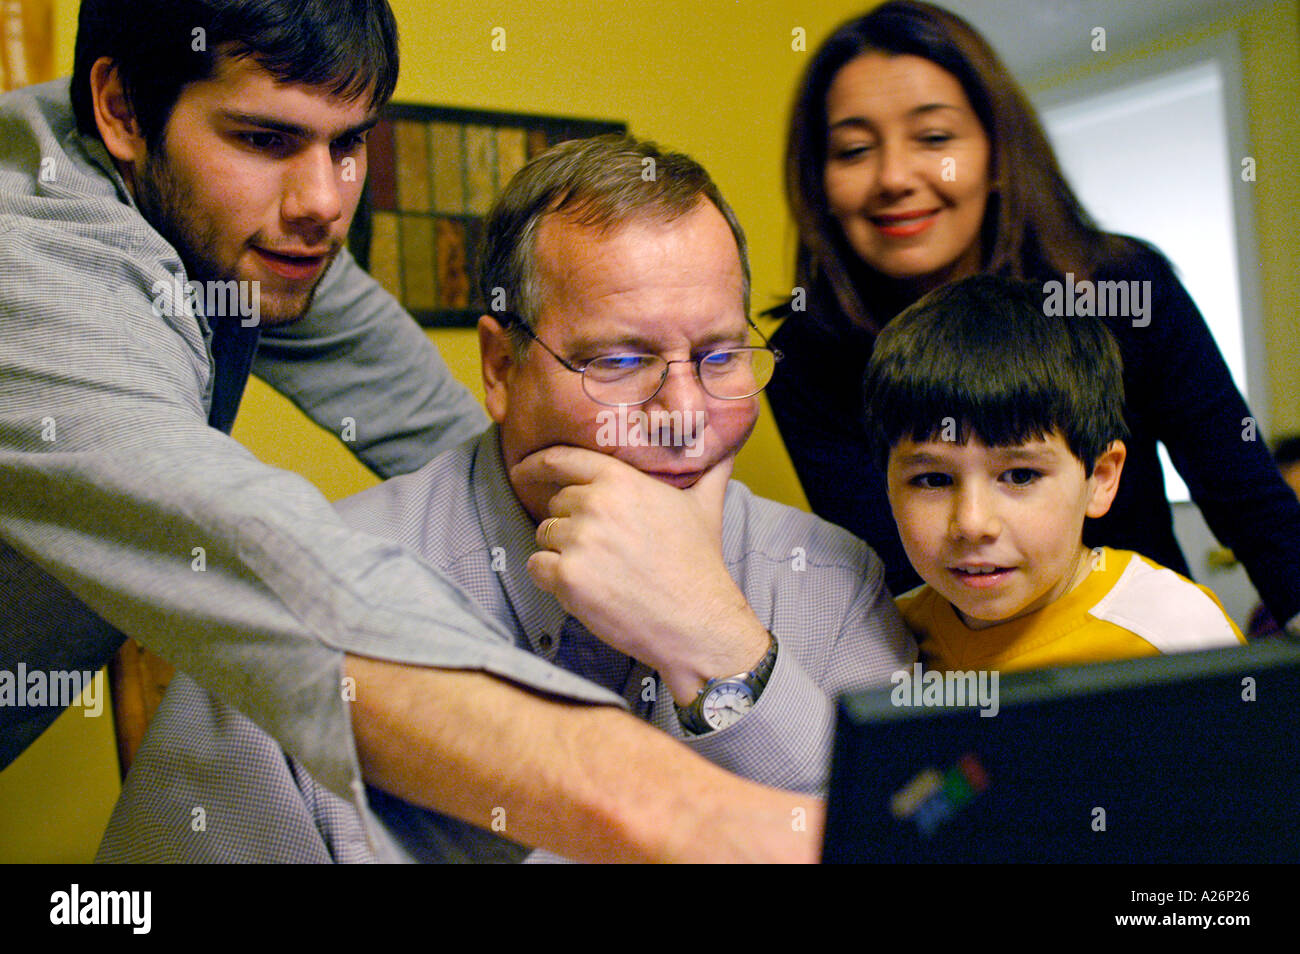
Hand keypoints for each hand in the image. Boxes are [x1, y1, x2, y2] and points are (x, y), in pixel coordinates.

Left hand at [512, 446, 770, 702]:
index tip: (522, 469)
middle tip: (602, 549)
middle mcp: (595, 505)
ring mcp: (579, 541)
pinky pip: (537, 568)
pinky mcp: (568, 578)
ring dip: (562, 553)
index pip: (563, 459)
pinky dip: (551, 579)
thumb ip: (708, 473)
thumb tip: (725, 451)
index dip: (536, 464)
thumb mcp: (705, 507)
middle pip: (556, 506)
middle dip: (571, 525)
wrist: (697, 620)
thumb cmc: (699, 565)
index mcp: (620, 481)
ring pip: (545, 537)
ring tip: (599, 571)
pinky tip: (581, 587)